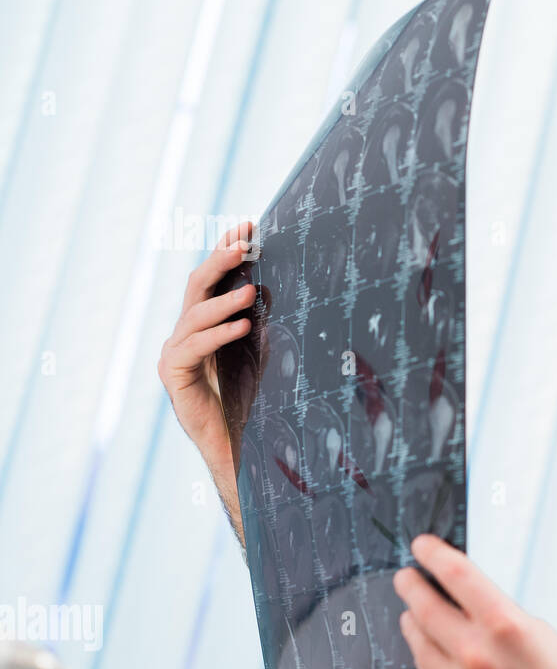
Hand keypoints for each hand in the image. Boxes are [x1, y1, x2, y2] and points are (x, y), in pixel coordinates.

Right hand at [157, 221, 257, 479]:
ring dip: (225, 299)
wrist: (239, 443)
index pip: (212, 279)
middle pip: (197, 286)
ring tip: (251, 289)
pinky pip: (195, 348)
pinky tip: (243, 326)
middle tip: (244, 241)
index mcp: (204, 323)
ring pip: (194, 314)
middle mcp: (185, 333)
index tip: (247, 225)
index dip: (226, 251)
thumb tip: (270, 284)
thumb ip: (258, 319)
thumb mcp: (259, 351)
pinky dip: (220, 334)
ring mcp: (175, 352)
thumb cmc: (249, 397)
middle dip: (220, 260)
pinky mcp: (174, 375)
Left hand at [393, 535, 556, 668]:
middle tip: (406, 577)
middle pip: (423, 606)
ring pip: (418, 642)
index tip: (422, 546)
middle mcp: (477, 656)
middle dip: (411, 586)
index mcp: (505, 626)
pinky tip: (431, 652)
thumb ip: (495, 614)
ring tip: (414, 614)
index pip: (456, 574)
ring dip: (413, 622)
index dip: (433, 553)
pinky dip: (425, 659)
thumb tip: (459, 597)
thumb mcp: (537, 633)